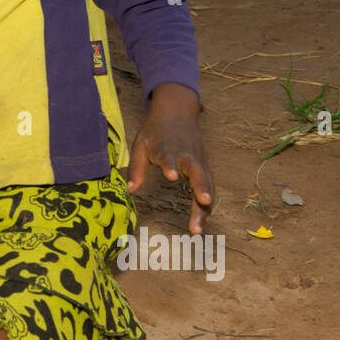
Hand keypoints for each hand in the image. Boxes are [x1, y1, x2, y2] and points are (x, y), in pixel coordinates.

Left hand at [125, 83, 214, 234]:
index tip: (170, 175)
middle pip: (198, 171)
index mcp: (167, 146)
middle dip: (201, 187)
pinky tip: (202, 221)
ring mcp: (199, 160)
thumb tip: (130, 190)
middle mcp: (187, 154)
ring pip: (207, 183)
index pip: (169, 156)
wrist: (176, 111)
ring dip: (205, 205)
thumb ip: (136, 168)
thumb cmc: (155, 131)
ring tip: (196, 228)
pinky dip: (207, 204)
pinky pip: (209, 186)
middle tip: (202, 203)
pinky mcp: (205, 167)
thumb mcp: (140, 144)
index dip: (170, 165)